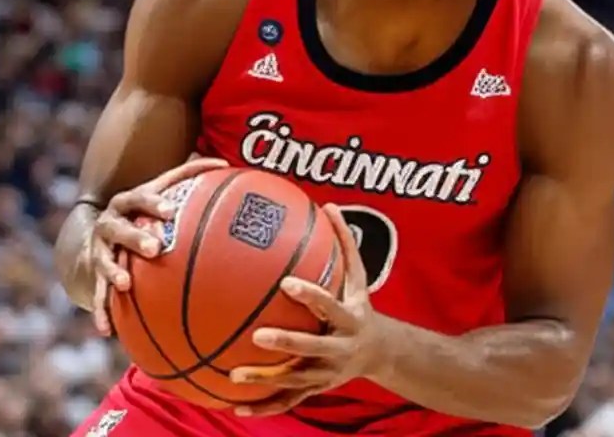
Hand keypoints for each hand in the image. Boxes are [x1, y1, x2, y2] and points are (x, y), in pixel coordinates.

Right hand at [88, 157, 229, 334]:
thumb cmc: (145, 209)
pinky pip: (97, 294)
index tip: (172, 211)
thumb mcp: (161, 192)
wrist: (99, 228)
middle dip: (136, 237)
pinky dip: (101, 311)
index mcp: (129, 203)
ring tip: (125, 284)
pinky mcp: (93, 275)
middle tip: (155, 247)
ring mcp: (99, 250)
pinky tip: (107, 330)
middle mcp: (111, 224)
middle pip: (119, 228)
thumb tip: (226, 163)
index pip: (142, 198)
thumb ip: (190, 178)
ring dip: (113, 272)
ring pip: (104, 260)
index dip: (155, 204)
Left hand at [229, 204, 380, 416]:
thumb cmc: (360, 306)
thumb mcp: (358, 279)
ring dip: (266, 381)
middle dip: (287, 343)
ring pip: (295, 380)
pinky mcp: (315, 389)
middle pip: (312, 349)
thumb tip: (329, 205)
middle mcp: (340, 349)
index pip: (329, 306)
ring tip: (233, 377)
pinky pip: (287, 400)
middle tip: (257, 335)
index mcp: (349, 319)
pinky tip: (234, 407)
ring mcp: (327, 373)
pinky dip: (263, 406)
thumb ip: (345, 244)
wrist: (380, 352)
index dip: (311, 296)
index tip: (286, 283)